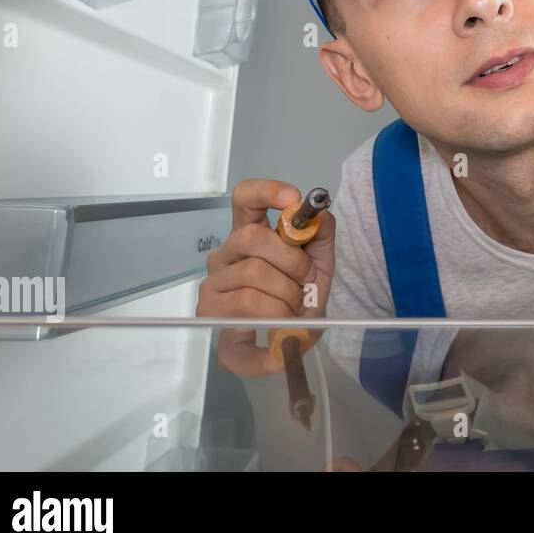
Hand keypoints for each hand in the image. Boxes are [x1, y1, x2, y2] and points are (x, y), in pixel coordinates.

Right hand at [196, 179, 336, 377]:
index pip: (244, 198)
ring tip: (294, 310)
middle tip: (306, 282)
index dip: (266, 191)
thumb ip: (322, 237)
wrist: (287, 341)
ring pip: (251, 280)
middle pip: (251, 238)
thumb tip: (321, 216)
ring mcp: (213, 287)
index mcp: (248, 235)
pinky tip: (282, 339)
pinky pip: (245, 317)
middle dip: (291, 261)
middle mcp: (224, 256)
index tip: (293, 199)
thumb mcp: (318, 265)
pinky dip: (272, 330)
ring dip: (286, 299)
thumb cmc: (298, 296)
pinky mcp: (211, 319)